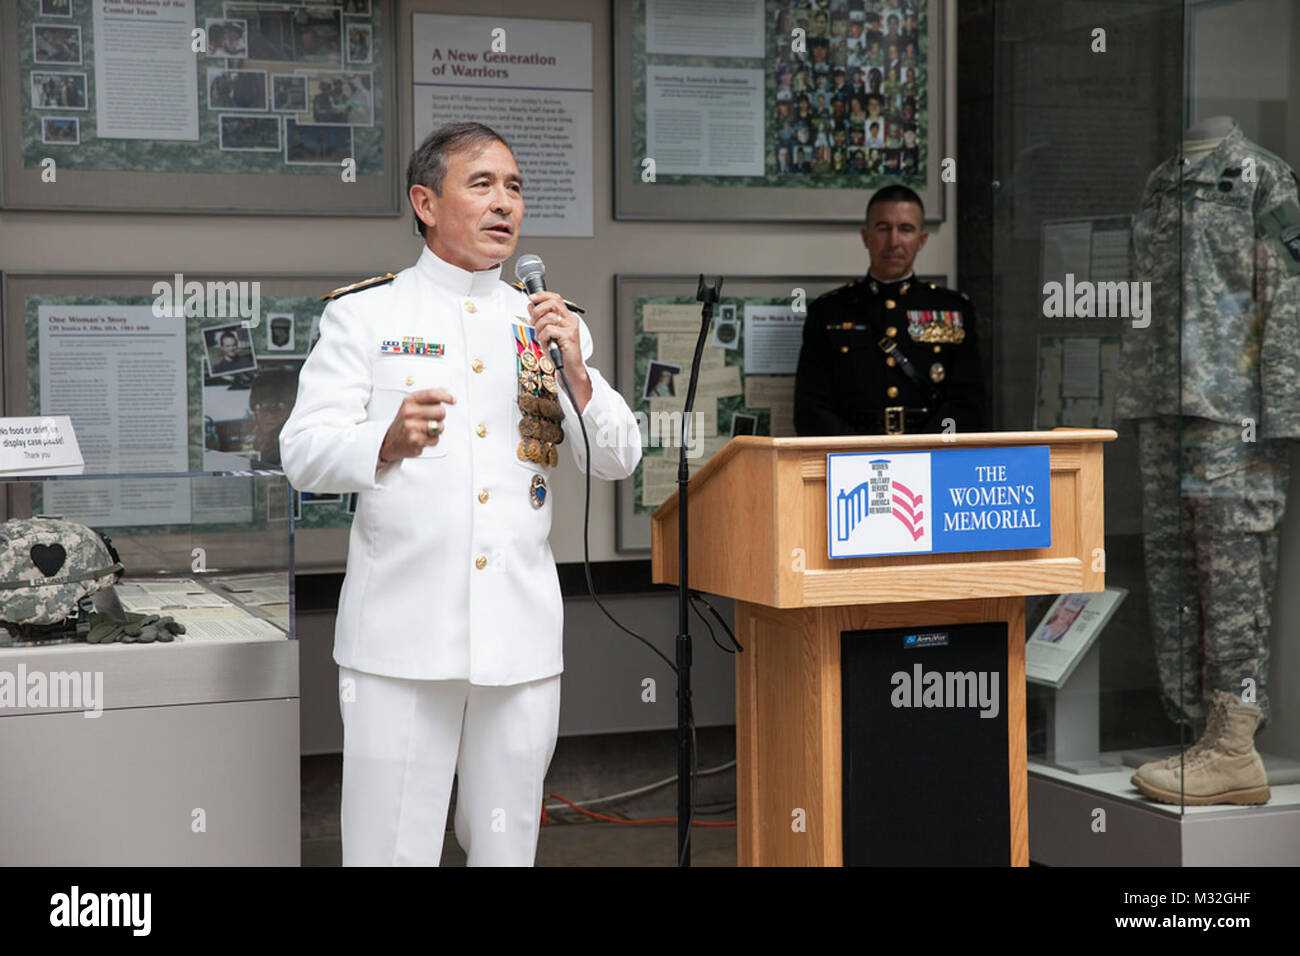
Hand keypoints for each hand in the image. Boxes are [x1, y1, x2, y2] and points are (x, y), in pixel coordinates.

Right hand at [379, 388, 454, 462]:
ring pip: (440, 426)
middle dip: (440, 417)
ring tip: (426, 429)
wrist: (390, 441)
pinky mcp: (415, 440)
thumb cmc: (404, 422)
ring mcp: (412, 426)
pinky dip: (432, 440)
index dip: (446, 396)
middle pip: (440, 411)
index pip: (432, 394)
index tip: (452, 400)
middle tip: (432, 419)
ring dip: (437, 430)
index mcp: (409, 401)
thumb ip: (427, 398)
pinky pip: (435, 439)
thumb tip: (444, 391)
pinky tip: (423, 437)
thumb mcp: (411, 406)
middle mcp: (409, 412)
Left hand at [529, 292, 591, 410]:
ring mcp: (571, 327)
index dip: (542, 295)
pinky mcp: (569, 336)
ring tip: (542, 338)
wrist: (570, 369)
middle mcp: (570, 320)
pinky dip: (543, 338)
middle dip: (537, 311)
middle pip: (552, 303)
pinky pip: (548, 330)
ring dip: (539, 329)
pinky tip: (546, 345)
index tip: (531, 298)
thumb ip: (540, 319)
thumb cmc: (560, 353)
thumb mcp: (547, 333)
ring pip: (547, 317)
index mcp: (567, 317)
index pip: (555, 298)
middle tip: (533, 322)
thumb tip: (531, 306)